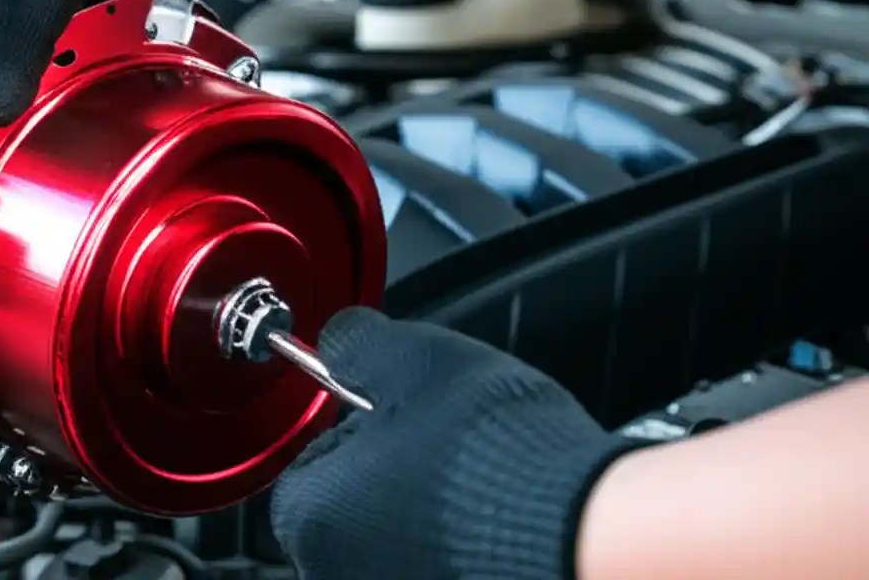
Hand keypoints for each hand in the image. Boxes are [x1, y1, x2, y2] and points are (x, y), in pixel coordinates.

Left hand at [271, 308, 638, 579]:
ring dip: (428, 514)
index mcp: (311, 515)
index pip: (313, 463)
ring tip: (480, 484)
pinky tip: (497, 520)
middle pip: (352, 509)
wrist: (584, 530)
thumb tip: (339, 339)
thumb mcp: (413, 360)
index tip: (401, 416)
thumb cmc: (495, 457)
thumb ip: (358, 345)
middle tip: (446, 447)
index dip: (363, 429)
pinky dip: (462, 545)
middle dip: (394, 475)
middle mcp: (339, 571)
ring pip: (399, 540)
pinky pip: (443, 564)